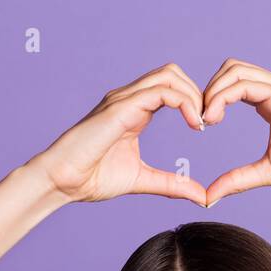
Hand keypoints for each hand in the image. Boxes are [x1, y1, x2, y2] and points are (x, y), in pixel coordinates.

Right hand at [31, 63, 208, 205]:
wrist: (62, 181)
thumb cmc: (91, 178)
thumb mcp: (142, 180)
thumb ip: (172, 185)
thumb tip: (201, 196)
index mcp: (134, 110)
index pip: (170, 88)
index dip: (192, 102)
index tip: (203, 128)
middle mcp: (128, 98)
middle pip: (172, 73)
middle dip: (197, 93)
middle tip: (208, 122)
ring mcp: (123, 99)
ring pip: (169, 76)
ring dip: (193, 95)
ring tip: (201, 123)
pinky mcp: (121, 108)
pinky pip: (161, 92)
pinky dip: (183, 103)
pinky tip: (193, 125)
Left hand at [198, 58, 270, 204]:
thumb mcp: (266, 172)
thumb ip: (237, 180)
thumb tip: (210, 196)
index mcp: (269, 101)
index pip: (232, 83)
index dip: (212, 99)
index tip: (202, 126)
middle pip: (230, 68)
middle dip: (207, 89)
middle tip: (200, 120)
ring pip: (233, 70)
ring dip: (212, 92)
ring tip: (205, 119)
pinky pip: (244, 85)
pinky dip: (222, 97)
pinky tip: (214, 118)